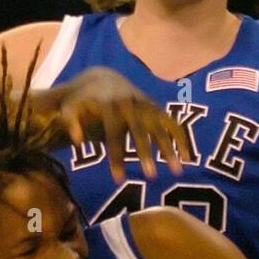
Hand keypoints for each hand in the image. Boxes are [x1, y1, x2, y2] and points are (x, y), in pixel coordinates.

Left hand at [36, 66, 191, 182]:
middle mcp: (131, 104)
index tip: (118, 180)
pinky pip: (172, 123)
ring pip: (160, 128)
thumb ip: (71, 123)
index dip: (116, 157)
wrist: (103, 79)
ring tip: (177, 171)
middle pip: (140, 131)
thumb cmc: (84, 100)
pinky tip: (187, 158)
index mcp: (110, 106)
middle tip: (150, 176)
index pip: (113, 135)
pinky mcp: (156, 107)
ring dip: (169, 149)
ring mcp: (146, 105)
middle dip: (146, 153)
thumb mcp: (70, 107)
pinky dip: (180, 139)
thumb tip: (77, 142)